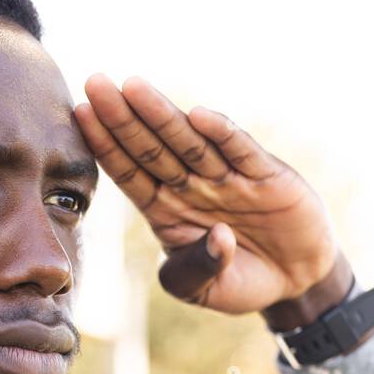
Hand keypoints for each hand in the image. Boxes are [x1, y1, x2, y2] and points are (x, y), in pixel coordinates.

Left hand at [74, 74, 345, 316]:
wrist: (293, 279)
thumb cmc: (239, 280)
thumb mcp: (205, 290)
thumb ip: (195, 272)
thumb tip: (219, 237)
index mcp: (166, 210)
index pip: (130, 173)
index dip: (106, 145)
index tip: (80, 115)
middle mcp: (192, 186)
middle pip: (152, 148)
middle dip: (123, 118)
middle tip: (95, 83)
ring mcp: (228, 177)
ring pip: (189, 142)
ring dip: (161, 115)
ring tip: (132, 86)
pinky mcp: (265, 175)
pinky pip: (240, 150)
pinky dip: (222, 133)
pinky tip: (198, 115)